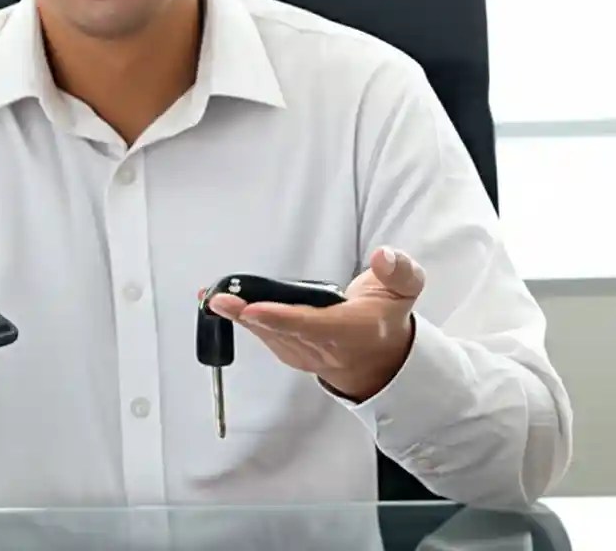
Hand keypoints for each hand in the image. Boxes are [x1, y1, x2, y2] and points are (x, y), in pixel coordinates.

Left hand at [206, 247, 424, 401]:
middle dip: (248, 315)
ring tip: (210, 297)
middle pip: (281, 331)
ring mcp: (304, 354)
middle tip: (218, 298)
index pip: (313, 326)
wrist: (379, 359)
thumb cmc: (383, 318)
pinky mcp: (289, 353)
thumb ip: (399, 271)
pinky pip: (263, 337)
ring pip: (267, 335)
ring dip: (237, 317)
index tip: (254, 309)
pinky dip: (241, 320)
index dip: (282, 318)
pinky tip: (220, 305)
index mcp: (352, 331)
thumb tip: (384, 256)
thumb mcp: (405, 290)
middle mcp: (324, 348)